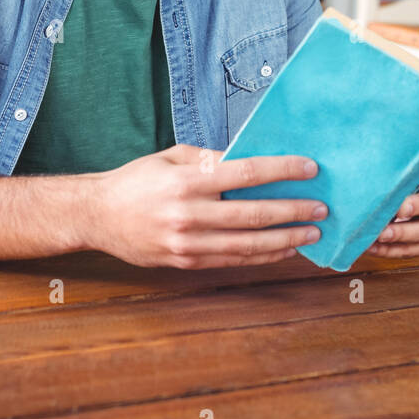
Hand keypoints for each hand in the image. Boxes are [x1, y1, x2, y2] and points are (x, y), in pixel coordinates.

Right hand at [82, 143, 327, 269]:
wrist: (97, 216)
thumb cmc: (137, 180)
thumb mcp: (170, 157)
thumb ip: (210, 159)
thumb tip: (251, 157)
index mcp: (186, 180)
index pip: (245, 173)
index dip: (281, 170)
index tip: (309, 168)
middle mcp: (188, 214)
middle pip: (253, 214)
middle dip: (293, 211)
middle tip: (321, 207)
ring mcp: (188, 243)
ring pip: (248, 244)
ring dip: (285, 239)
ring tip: (312, 233)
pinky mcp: (186, 262)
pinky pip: (233, 260)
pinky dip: (262, 256)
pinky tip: (283, 249)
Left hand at [366, 150, 418, 258]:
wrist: (392, 188)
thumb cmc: (401, 167)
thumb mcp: (407, 154)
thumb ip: (410, 148)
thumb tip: (406, 145)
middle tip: (400, 207)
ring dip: (404, 234)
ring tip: (381, 232)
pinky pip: (414, 250)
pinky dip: (392, 249)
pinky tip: (372, 244)